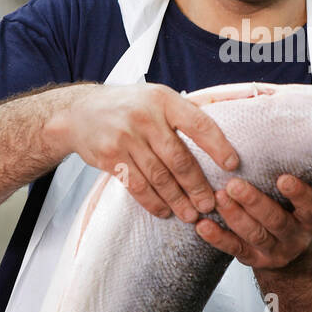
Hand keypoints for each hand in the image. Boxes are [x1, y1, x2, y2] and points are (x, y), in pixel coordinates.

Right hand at [49, 83, 239, 222]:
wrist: (79, 112)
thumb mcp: (155, 97)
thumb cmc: (127, 106)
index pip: (198, 124)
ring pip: (159, 177)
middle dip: (197, 186)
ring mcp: (125, 138)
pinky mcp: (110, 157)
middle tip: (210, 204)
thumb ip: (182, 113)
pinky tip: (165, 211)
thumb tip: (220, 135)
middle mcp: (145, 117)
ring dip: (178, 199)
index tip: (232, 165)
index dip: (217, 146)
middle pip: (178, 158)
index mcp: (163, 100)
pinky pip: (137, 186)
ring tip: (191, 214)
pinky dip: (153, 202)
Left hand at [195, 173, 311, 269]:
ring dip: (234, 215)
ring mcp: (274, 251)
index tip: (283, 178)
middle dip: (254, 202)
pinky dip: (217, 238)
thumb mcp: (298, 197)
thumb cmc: (289, 209)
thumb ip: (288, 174)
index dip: (298, 194)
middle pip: (276, 220)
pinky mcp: (252, 259)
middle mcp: (295, 236)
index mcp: (311, 218)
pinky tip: (202, 225)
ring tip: (217, 198)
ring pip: (254, 234)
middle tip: (234, 185)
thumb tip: (270, 135)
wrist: (287, 249)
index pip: (310, 206)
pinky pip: (234, 249)